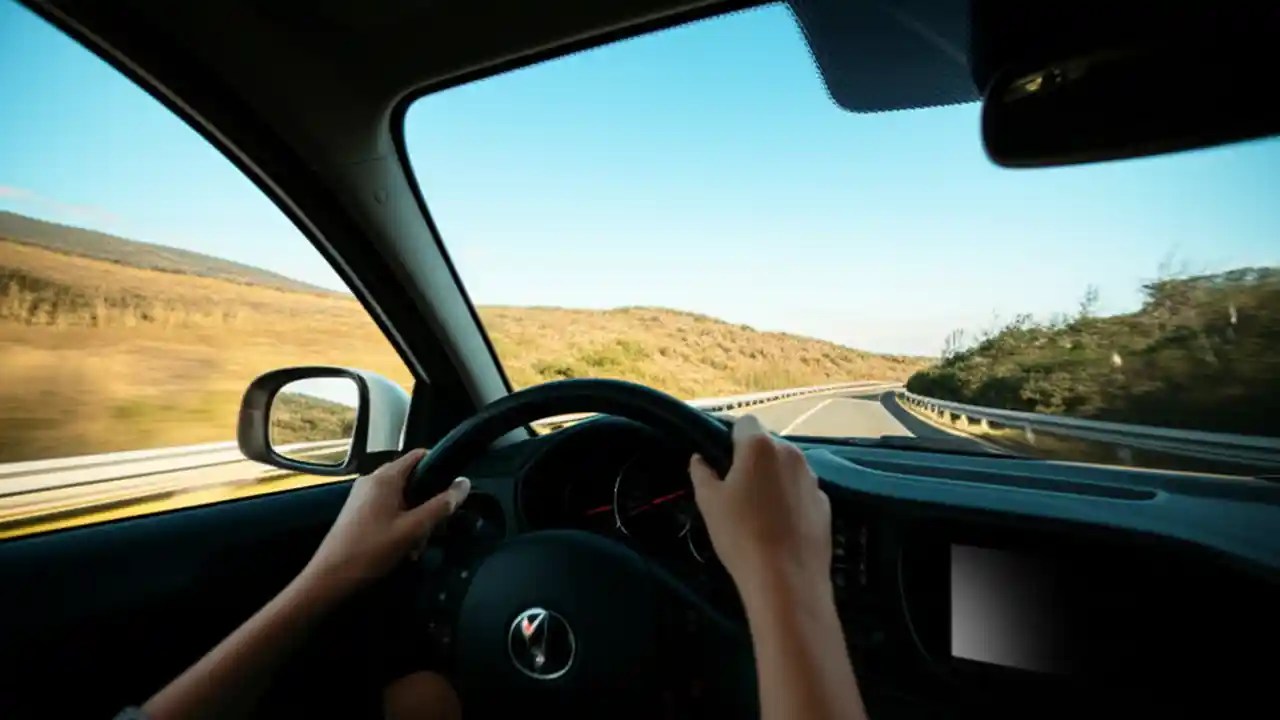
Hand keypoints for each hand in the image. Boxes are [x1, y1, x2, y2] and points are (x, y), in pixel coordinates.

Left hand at [302, 449, 469, 596]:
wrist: (329, 578)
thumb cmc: (371, 550)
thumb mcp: (413, 529)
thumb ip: (440, 506)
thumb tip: (464, 483)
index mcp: (385, 477)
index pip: (419, 455)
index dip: (441, 466)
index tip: (456, 488)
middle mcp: (373, 480)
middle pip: (412, 478)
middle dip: (429, 500)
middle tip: (439, 526)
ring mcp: (363, 496)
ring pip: (402, 497)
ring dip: (416, 517)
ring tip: (420, 544)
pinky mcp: (358, 512)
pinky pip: (388, 508)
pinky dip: (401, 523)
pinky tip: (405, 548)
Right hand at [689, 415, 831, 600]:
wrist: (787, 578)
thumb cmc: (740, 534)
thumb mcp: (709, 503)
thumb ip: (702, 473)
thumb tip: (700, 459)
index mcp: (760, 446)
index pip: (745, 423)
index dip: (731, 438)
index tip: (722, 462)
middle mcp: (791, 453)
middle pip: (767, 446)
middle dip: (753, 460)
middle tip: (737, 491)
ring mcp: (812, 478)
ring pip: (787, 468)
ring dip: (773, 479)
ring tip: (760, 512)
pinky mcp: (825, 502)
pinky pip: (802, 491)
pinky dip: (791, 499)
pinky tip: (781, 526)